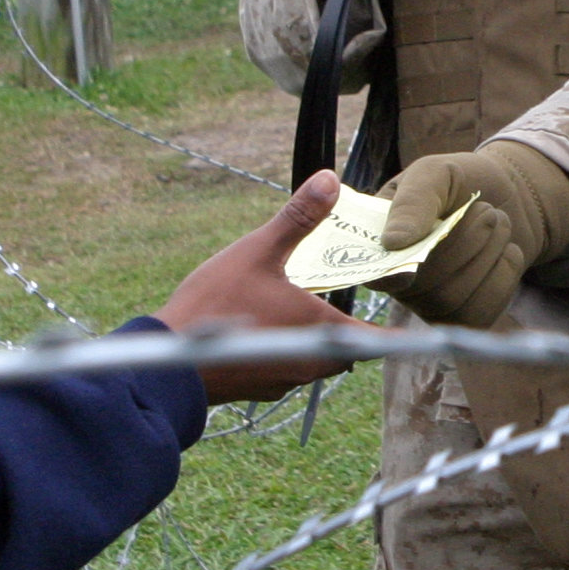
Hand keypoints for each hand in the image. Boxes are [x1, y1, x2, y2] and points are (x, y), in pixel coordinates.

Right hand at [155, 171, 370, 401]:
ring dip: (310, 338)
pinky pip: (283, 366)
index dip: (388, 332)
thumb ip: (298, 218)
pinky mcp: (258, 390)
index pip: (374, 338)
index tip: (400, 326)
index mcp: (322, 329)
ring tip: (294, 309)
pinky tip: (259, 329)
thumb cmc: (217, 305)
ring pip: (313, 359)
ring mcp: (284, 380)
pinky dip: (281, 349)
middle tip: (336, 299)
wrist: (168, 363)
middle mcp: (311, 362)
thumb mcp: (259, 251)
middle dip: (343, 327)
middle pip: (344, 348)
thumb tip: (330, 179)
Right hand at [374, 142, 568, 326]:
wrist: (511, 196)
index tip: (411, 261)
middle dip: (466, 242)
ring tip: (496, 223)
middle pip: (425, 286)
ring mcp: (432, 305)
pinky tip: (504, 251)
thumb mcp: (436, 175)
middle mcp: (399, 282)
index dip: (392, 273)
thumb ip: (414, 201)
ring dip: (488, 252)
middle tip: (486, 210)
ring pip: (454, 299)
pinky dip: (504, 272)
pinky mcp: (466, 316)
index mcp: (381, 244)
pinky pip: (482, 310)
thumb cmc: (464, 183)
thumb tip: (392, 242)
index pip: (374, 274)